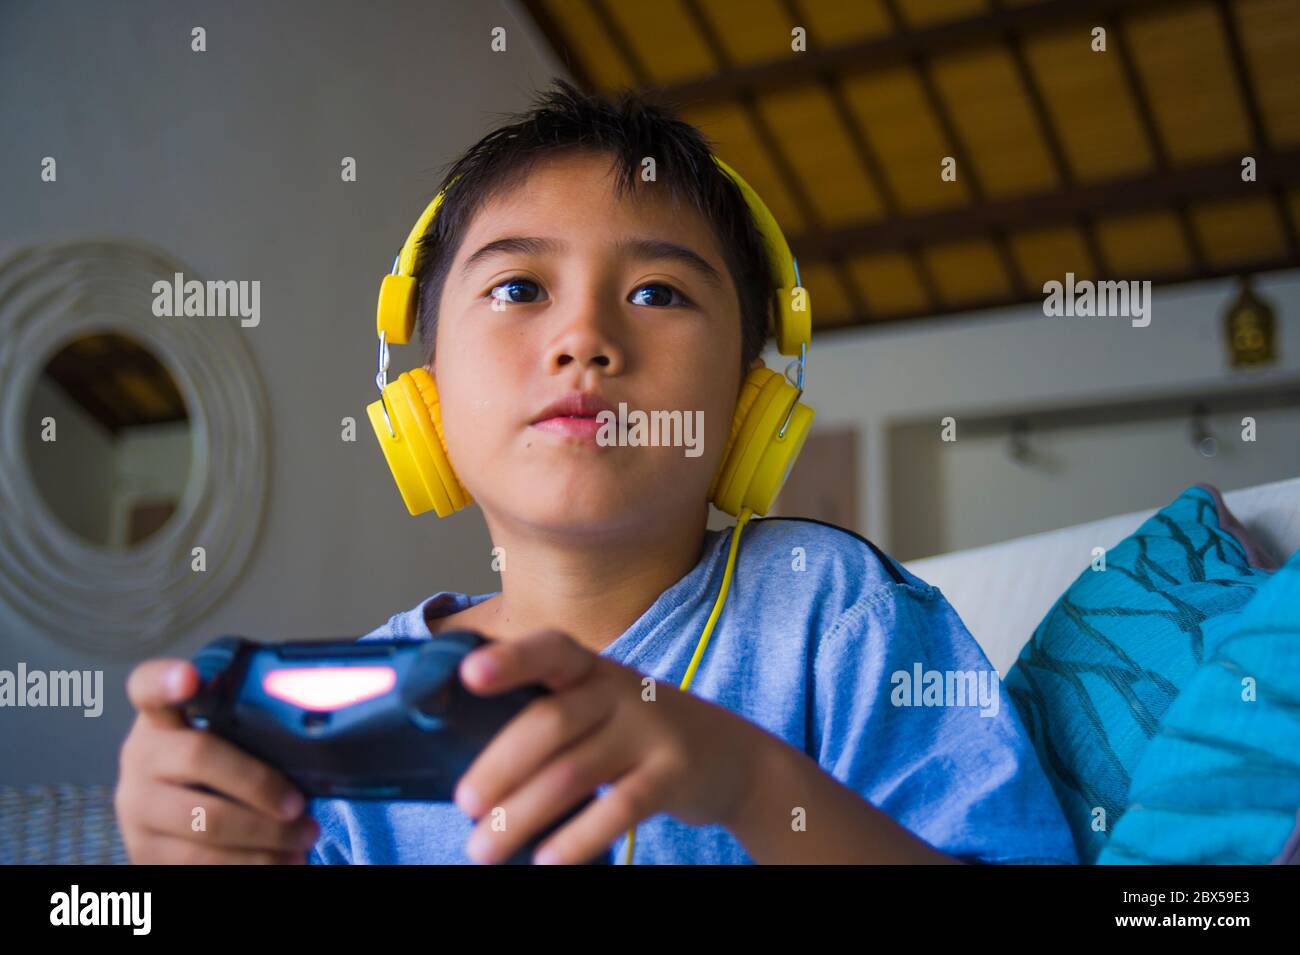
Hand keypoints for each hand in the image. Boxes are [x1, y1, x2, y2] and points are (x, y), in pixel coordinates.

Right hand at [114, 658, 319, 863]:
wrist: (172, 819)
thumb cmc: (218, 765)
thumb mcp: (225, 737)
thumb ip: (248, 721)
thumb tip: (317, 724)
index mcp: (161, 718)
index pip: (150, 687)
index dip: (167, 679)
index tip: (190, 676)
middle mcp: (141, 758)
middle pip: (198, 758)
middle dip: (259, 785)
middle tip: (300, 804)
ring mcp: (137, 807)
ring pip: (205, 823)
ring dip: (265, 836)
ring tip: (304, 838)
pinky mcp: (145, 852)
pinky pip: (202, 863)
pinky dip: (252, 864)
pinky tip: (282, 861)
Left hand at [452, 629, 771, 863]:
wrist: (732, 756)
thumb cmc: (639, 731)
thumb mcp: (601, 704)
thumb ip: (552, 715)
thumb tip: (472, 768)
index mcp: (591, 669)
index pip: (550, 650)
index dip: (511, 660)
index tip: (470, 676)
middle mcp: (621, 690)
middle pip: (551, 723)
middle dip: (500, 766)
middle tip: (464, 804)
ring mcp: (650, 731)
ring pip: (575, 772)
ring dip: (522, 814)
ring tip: (482, 849)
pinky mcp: (673, 774)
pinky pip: (620, 808)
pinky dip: (578, 838)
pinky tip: (546, 861)